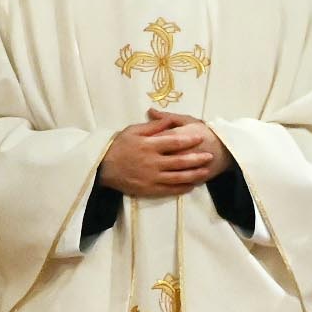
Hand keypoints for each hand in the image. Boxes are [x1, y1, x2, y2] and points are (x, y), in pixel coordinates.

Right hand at [100, 112, 230, 196]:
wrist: (102, 167)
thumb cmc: (118, 146)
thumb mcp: (133, 130)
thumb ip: (153, 126)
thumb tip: (169, 120)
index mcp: (149, 145)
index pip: (174, 141)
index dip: (189, 139)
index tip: (201, 137)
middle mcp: (152, 162)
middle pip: (180, 161)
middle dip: (197, 158)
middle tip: (210, 156)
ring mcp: (151, 177)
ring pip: (178, 177)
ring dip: (194, 174)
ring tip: (206, 171)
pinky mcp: (149, 189)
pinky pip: (169, 190)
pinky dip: (182, 188)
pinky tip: (191, 185)